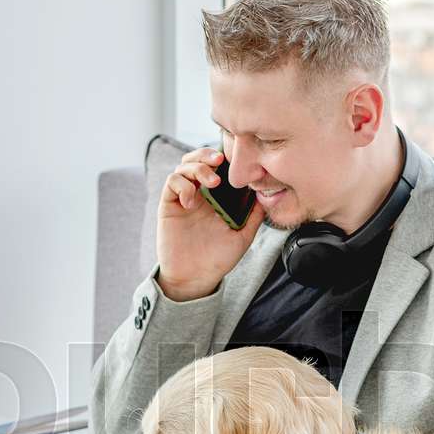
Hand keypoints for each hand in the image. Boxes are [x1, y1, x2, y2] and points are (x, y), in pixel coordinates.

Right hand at [155, 147, 267, 301]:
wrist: (195, 278)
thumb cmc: (217, 259)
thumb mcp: (242, 236)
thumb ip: (253, 216)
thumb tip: (265, 195)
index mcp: (215, 198)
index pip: (216, 167)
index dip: (222, 157)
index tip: (234, 159)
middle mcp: (198, 194)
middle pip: (197, 159)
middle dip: (207, 154)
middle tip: (220, 162)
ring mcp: (182, 199)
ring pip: (183, 167)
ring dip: (197, 168)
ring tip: (211, 182)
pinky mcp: (168, 206)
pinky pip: (171, 183)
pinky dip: (181, 184)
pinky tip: (191, 199)